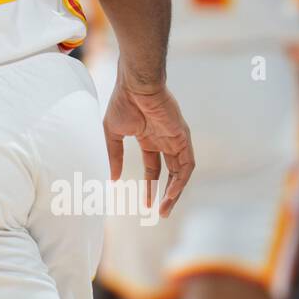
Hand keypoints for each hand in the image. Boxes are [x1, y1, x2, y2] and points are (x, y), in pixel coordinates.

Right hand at [103, 71, 193, 217]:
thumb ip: (113, 155)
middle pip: (170, 174)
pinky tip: (171, 193)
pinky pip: (186, 165)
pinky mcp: (183, 137)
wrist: (136, 85)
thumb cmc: (122, 103)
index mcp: (148, 139)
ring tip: (165, 209)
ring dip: (175, 192)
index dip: (149, 187)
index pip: (153, 169)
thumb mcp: (112, 133)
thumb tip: (112, 179)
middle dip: (166, 194)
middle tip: (161, 213)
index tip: (145, 205)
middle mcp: (164, 141)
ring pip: (181, 173)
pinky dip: (181, 180)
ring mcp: (175, 139)